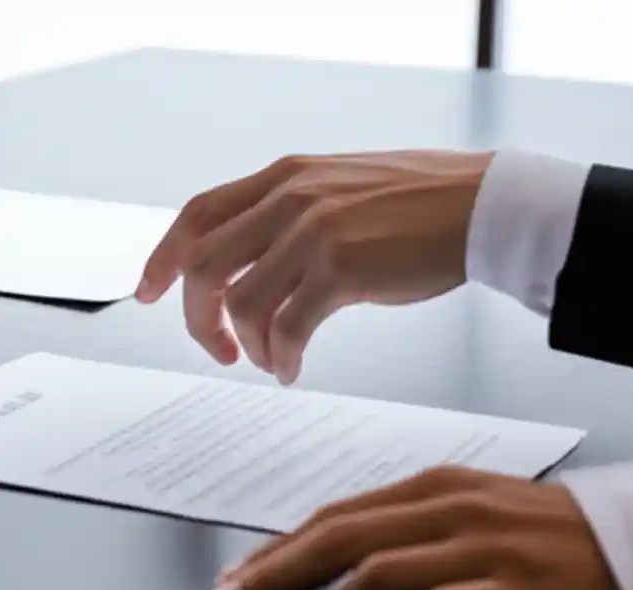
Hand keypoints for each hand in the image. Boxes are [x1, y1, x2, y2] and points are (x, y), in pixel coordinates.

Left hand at [137, 151, 492, 383]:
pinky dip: (281, 357)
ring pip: (241, 302)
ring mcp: (313, 232)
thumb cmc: (418, 203)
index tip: (147, 292)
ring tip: (270, 361)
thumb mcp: (337, 187)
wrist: (485, 205)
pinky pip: (287, 328)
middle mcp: (289, 199)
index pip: (197, 214)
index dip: (163, 257)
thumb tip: (245, 262)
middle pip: (204, 265)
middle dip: (198, 318)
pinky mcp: (342, 269)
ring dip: (247, 345)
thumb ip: (288, 211)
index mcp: (283, 178)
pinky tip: (293, 369)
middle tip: (218, 350)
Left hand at [206, 467, 628, 589]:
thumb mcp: (464, 508)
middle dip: (272, 572)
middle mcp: (444, 510)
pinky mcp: (511, 588)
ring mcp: (477, 548)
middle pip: (336, 539)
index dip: (276, 549)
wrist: (630, 541)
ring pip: (377, 568)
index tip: (235, 577)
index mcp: (428, 488)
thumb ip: (400, 525)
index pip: (331, 517)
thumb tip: (332, 552)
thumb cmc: (538, 530)